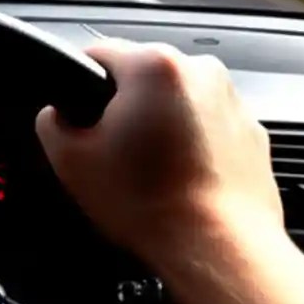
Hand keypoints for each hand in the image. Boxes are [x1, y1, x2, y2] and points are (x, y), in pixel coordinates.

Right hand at [36, 39, 282, 263]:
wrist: (218, 249)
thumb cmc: (151, 204)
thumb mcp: (70, 161)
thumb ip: (51, 123)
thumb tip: (57, 116)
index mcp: (154, 65)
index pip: (97, 54)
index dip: (77, 86)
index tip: (77, 118)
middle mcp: (201, 71)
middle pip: (141, 78)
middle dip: (124, 110)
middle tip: (112, 155)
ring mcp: (233, 101)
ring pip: (176, 103)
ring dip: (160, 127)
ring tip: (149, 175)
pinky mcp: (252, 133)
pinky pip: (208, 128)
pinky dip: (192, 147)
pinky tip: (179, 182)